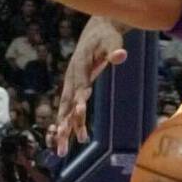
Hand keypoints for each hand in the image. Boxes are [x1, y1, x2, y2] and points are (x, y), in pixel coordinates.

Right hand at [55, 17, 127, 154]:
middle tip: (61, 141)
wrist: (97, 30)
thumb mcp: (112, 40)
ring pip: (65, 109)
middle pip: (66, 103)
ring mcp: (72, 83)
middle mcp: (72, 77)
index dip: (79, 98)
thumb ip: (114, 49)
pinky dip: (71, 122)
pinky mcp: (75, 88)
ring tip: (62, 151)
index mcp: (80, 66)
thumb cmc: (106, 36)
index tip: (80, 111)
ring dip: (65, 129)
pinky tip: (76, 138)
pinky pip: (70, 108)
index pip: (79, 85)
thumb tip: (120, 55)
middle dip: (64, 123)